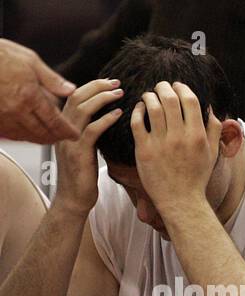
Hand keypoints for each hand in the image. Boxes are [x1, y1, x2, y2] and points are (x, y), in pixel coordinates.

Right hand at [0, 39, 76, 143]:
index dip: (67, 131)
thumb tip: (71, 90)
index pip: (55, 121)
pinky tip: (27, 133)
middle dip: (56, 138)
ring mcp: (3, 116)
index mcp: (30, 96)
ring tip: (49, 137)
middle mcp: (17, 110)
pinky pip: (11, 133)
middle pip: (42, 133)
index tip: (75, 135)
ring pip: (26, 136)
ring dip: (40, 139)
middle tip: (64, 138)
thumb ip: (52, 79)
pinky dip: (22, 136)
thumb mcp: (30, 60)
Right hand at [52, 79, 124, 215]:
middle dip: (97, 86)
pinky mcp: (78, 153)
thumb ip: (90, 133)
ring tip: (120, 94)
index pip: (74, 97)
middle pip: (76, 97)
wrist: (74, 199)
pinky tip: (119, 114)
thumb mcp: (86, 149)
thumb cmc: (83, 176)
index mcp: (63, 126)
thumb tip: (107, 118)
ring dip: (102, 98)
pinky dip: (106, 119)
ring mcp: (68, 140)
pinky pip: (92, 130)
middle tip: (117, 82)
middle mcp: (62, 130)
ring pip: (82, 109)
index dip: (91, 86)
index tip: (110, 83)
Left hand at [131, 82, 220, 216]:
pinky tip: (140, 109)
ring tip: (149, 96)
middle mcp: (179, 137)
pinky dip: (138, 111)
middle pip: (169, 98)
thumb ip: (214, 130)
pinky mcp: (144, 149)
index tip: (177, 85)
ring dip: (149, 96)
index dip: (182, 87)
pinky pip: (137, 122)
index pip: (190, 100)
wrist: (180, 200)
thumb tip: (211, 108)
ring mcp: (161, 143)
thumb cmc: (197, 177)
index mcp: (197, 136)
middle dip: (164, 87)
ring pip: (152, 107)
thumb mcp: (212, 154)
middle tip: (160, 86)